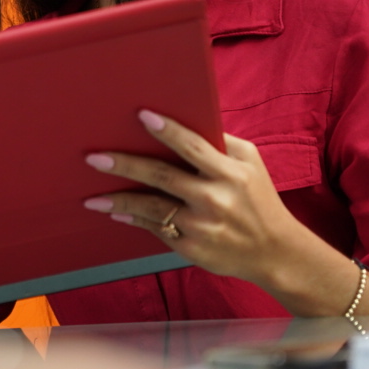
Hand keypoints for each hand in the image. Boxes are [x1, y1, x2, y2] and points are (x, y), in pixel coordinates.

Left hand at [82, 110, 313, 286]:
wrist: (276, 252)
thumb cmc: (258, 200)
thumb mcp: (251, 165)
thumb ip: (222, 143)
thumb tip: (187, 120)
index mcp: (231, 173)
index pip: (193, 147)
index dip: (167, 131)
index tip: (142, 115)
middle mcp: (215, 199)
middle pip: (162, 176)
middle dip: (125, 165)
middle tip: (94, 158)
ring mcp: (202, 226)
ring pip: (152, 208)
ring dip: (118, 202)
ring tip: (92, 198)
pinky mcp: (192, 247)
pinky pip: (156, 229)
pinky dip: (134, 220)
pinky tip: (116, 213)